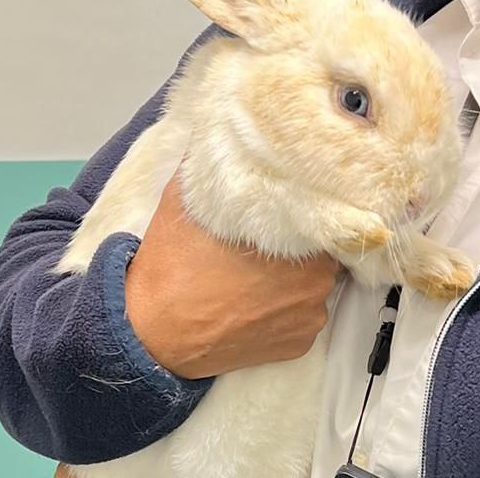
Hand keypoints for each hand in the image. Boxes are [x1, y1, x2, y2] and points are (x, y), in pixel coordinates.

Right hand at [123, 170, 340, 378]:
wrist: (153, 333)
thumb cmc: (173, 268)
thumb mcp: (186, 197)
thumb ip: (212, 164)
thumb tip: (218, 134)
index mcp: (300, 238)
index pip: (327, 213)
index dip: (311, 207)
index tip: (293, 206)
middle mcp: (315, 280)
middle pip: (325, 249)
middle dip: (305, 244)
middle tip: (272, 240)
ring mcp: (309, 316)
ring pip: (316, 284)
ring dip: (298, 278)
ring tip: (261, 274)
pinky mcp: (299, 345)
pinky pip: (305, 317)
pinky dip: (288, 310)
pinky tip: (258, 301)